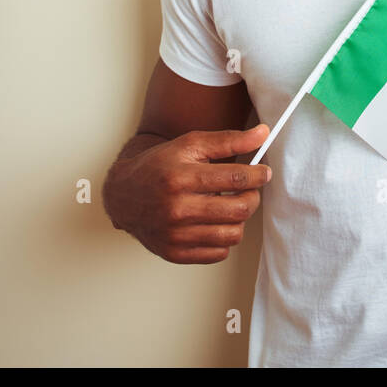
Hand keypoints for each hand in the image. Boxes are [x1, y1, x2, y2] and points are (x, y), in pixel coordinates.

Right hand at [103, 124, 272, 263]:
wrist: (123, 194)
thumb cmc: (160, 165)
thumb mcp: (191, 145)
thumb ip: (229, 140)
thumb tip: (264, 133)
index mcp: (181, 177)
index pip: (236, 178)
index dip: (258, 175)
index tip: (264, 172)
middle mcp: (177, 208)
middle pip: (239, 210)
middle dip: (253, 197)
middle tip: (249, 190)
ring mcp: (175, 234)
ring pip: (232, 235)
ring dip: (239, 219)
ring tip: (230, 206)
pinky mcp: (174, 253)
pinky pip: (218, 253)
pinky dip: (223, 238)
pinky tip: (214, 222)